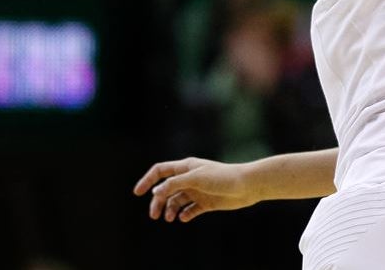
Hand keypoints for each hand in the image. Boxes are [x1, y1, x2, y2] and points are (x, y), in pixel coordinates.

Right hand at [133, 157, 257, 222]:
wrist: (247, 186)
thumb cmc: (222, 177)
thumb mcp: (196, 179)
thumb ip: (175, 184)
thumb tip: (156, 192)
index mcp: (185, 167)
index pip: (160, 171)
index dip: (148, 181)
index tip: (137, 193)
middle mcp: (189, 178)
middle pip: (166, 190)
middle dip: (157, 202)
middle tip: (154, 215)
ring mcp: (197, 191)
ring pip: (176, 201)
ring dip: (170, 209)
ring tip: (170, 218)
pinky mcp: (206, 203)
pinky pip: (190, 210)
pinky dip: (184, 214)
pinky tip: (184, 218)